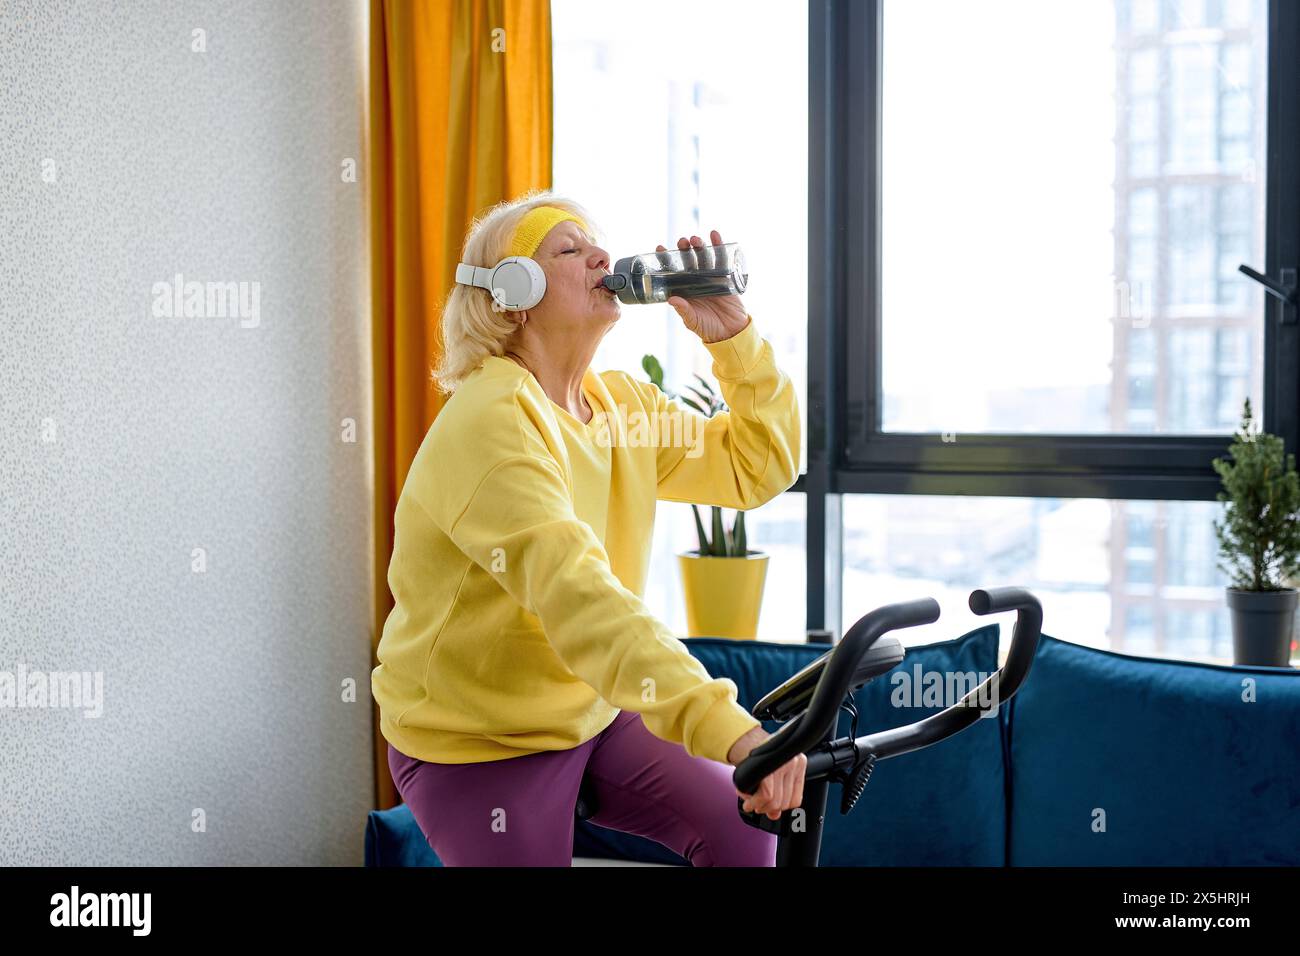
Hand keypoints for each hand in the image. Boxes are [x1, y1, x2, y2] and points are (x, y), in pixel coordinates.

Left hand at [656, 229, 749, 343]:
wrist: (730, 332)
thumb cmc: (707, 328)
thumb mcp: (692, 320)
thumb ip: (683, 310)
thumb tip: (671, 300)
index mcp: (684, 290)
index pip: (672, 271)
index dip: (665, 260)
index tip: (659, 248)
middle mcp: (695, 281)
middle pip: (688, 260)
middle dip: (683, 249)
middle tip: (681, 242)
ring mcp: (710, 277)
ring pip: (703, 256)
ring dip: (699, 245)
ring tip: (695, 239)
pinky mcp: (725, 276)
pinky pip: (721, 259)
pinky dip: (719, 246)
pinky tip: (715, 236)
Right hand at [726, 726, 806, 820]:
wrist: (745, 740)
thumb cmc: (759, 755)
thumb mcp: (774, 773)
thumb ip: (777, 794)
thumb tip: (774, 815)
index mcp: (799, 764)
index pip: (795, 799)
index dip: (780, 807)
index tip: (770, 808)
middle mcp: (793, 763)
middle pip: (784, 802)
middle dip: (767, 809)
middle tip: (756, 806)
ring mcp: (782, 765)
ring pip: (775, 801)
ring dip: (758, 806)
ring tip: (750, 803)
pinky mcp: (769, 768)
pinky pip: (766, 795)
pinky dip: (754, 801)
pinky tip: (747, 799)